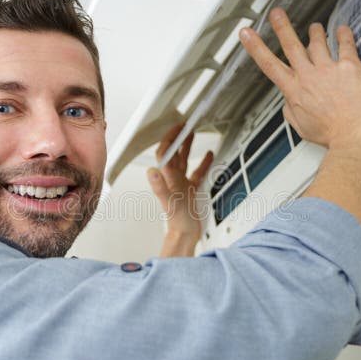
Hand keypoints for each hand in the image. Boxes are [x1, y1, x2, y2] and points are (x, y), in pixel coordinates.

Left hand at [147, 123, 213, 256]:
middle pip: (173, 152)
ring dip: (187, 146)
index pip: (165, 153)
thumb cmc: (177, 220)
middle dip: (178, 138)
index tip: (177, 128)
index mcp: (168, 178)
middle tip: (184, 125)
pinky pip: (197, 172)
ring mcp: (182, 183)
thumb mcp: (169, 201)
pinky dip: (203, 163)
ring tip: (192, 133)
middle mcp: (173, 178)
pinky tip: (209, 156)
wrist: (185, 234)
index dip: (170, 139)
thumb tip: (151, 171)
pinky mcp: (191, 189)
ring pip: (184, 159)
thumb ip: (159, 186)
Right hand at [239, 9, 360, 150]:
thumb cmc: (332, 136)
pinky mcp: (350, 68)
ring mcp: (329, 70)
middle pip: (291, 46)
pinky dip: (343, 35)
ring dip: (315, 32)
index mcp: (294, 92)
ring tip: (315, 27)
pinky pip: (345, 45)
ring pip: (318, 42)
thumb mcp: (302, 128)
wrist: (355, 139)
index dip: (255, 47)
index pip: (269, 65)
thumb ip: (292, 111)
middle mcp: (309, 77)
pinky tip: (343, 30)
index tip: (247, 35)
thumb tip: (289, 103)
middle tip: (276, 14)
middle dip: (281, 27)